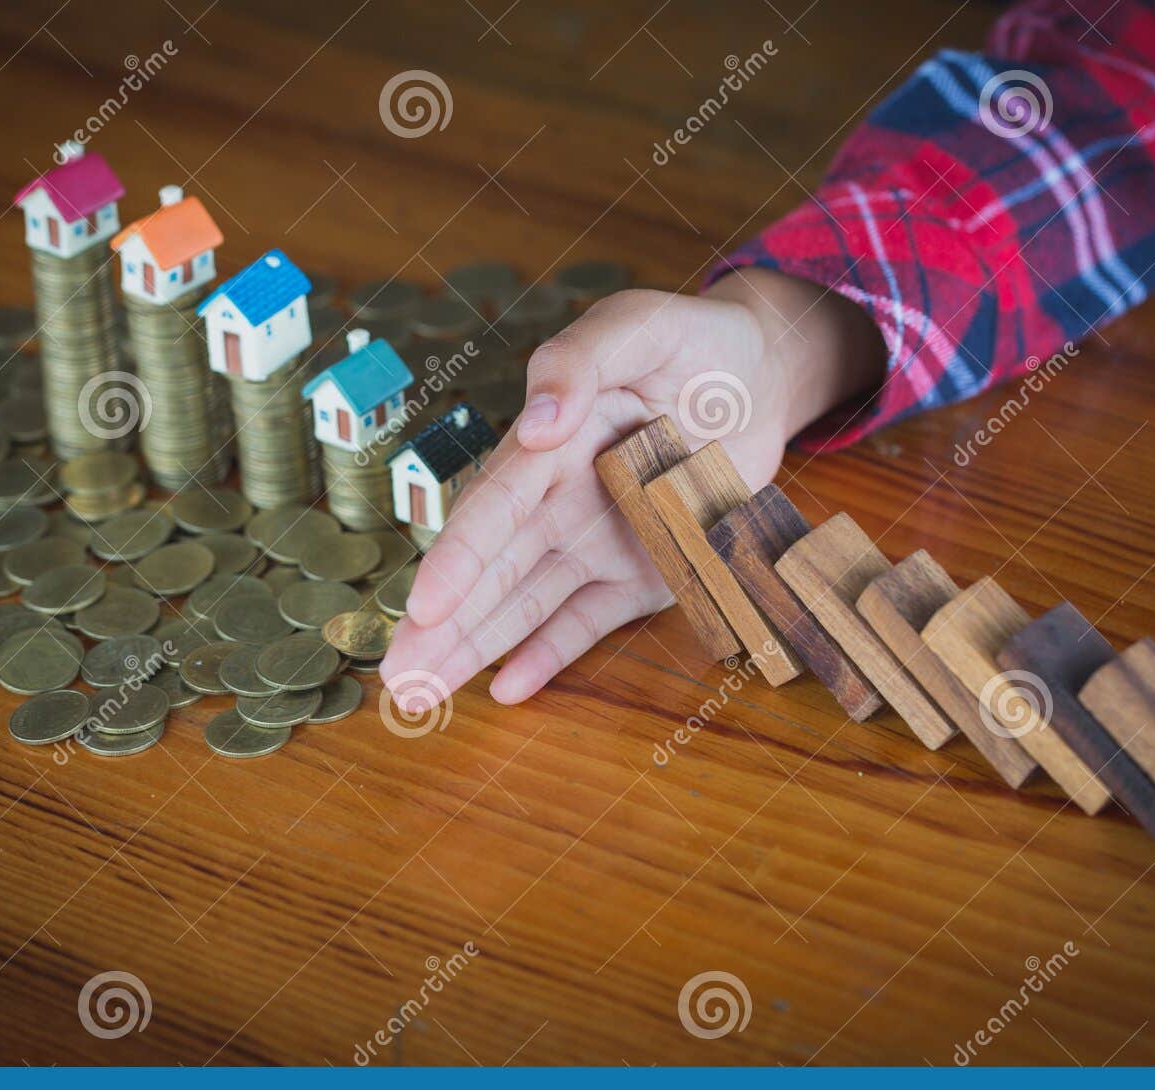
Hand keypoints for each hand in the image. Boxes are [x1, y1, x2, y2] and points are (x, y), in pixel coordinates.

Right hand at [379, 268, 884, 706]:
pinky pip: (589, 621)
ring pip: (525, 605)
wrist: (758, 373)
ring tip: (420, 696)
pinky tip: (507, 691)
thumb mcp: (635, 328)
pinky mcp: (640, 574)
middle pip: (491, 573)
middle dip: (441, 629)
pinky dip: (551, 656)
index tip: (423, 608)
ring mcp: (596, 542)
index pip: (493, 510)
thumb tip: (539, 421)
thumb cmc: (689, 342)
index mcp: (548, 446)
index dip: (456, 561)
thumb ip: (581, 362)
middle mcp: (560, 502)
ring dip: (474, 651)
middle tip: (396, 680)